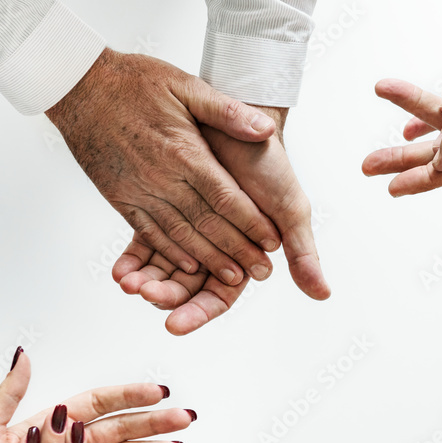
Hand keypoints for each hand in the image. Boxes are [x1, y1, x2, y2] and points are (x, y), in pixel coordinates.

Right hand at [46, 48, 281, 285]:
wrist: (79, 85)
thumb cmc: (136, 81)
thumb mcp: (187, 85)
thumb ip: (228, 111)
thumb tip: (267, 128)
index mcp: (185, 152)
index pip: (226, 198)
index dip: (252, 223)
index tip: (274, 242)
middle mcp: (162, 177)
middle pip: (207, 223)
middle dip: (237, 251)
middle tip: (263, 272)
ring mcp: (138, 190)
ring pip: (179, 234)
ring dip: (208, 260)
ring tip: (233, 279)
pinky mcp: (119, 197)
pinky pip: (148, 232)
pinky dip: (170, 252)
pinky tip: (189, 267)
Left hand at [113, 107, 329, 334]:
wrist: (238, 119)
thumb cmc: (269, 164)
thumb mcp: (290, 209)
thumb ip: (303, 253)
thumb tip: (322, 294)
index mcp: (244, 257)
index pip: (219, 296)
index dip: (199, 312)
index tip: (175, 323)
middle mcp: (214, 250)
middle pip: (186, 287)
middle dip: (165, 295)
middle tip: (144, 294)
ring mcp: (188, 232)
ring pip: (163, 269)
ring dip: (145, 280)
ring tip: (128, 282)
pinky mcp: (164, 211)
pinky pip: (145, 243)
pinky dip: (133, 259)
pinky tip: (119, 269)